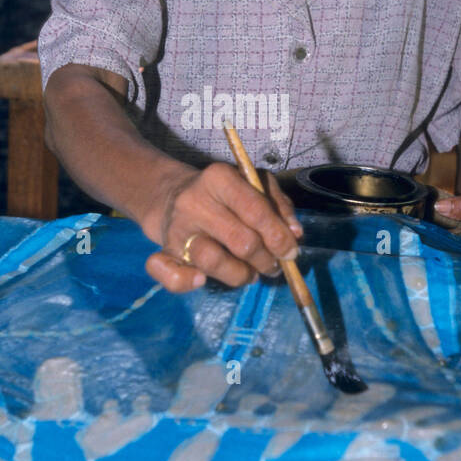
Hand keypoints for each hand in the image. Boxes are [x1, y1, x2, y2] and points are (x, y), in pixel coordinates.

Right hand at [141, 161, 303, 292]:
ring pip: (212, 261)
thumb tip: (294, 234)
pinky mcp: (165, 250)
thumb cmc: (225, 194)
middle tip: (273, 264)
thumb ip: (278, 204)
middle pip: (240, 240)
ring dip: (241, 275)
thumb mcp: (254, 184)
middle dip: (265, 259)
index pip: (255, 209)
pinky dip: (185, 282)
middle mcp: (194, 201)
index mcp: (219, 178)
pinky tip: (201, 280)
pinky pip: (169, 274)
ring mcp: (177, 228)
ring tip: (251, 274)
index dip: (278, 236)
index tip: (291, 251)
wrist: (175, 196)